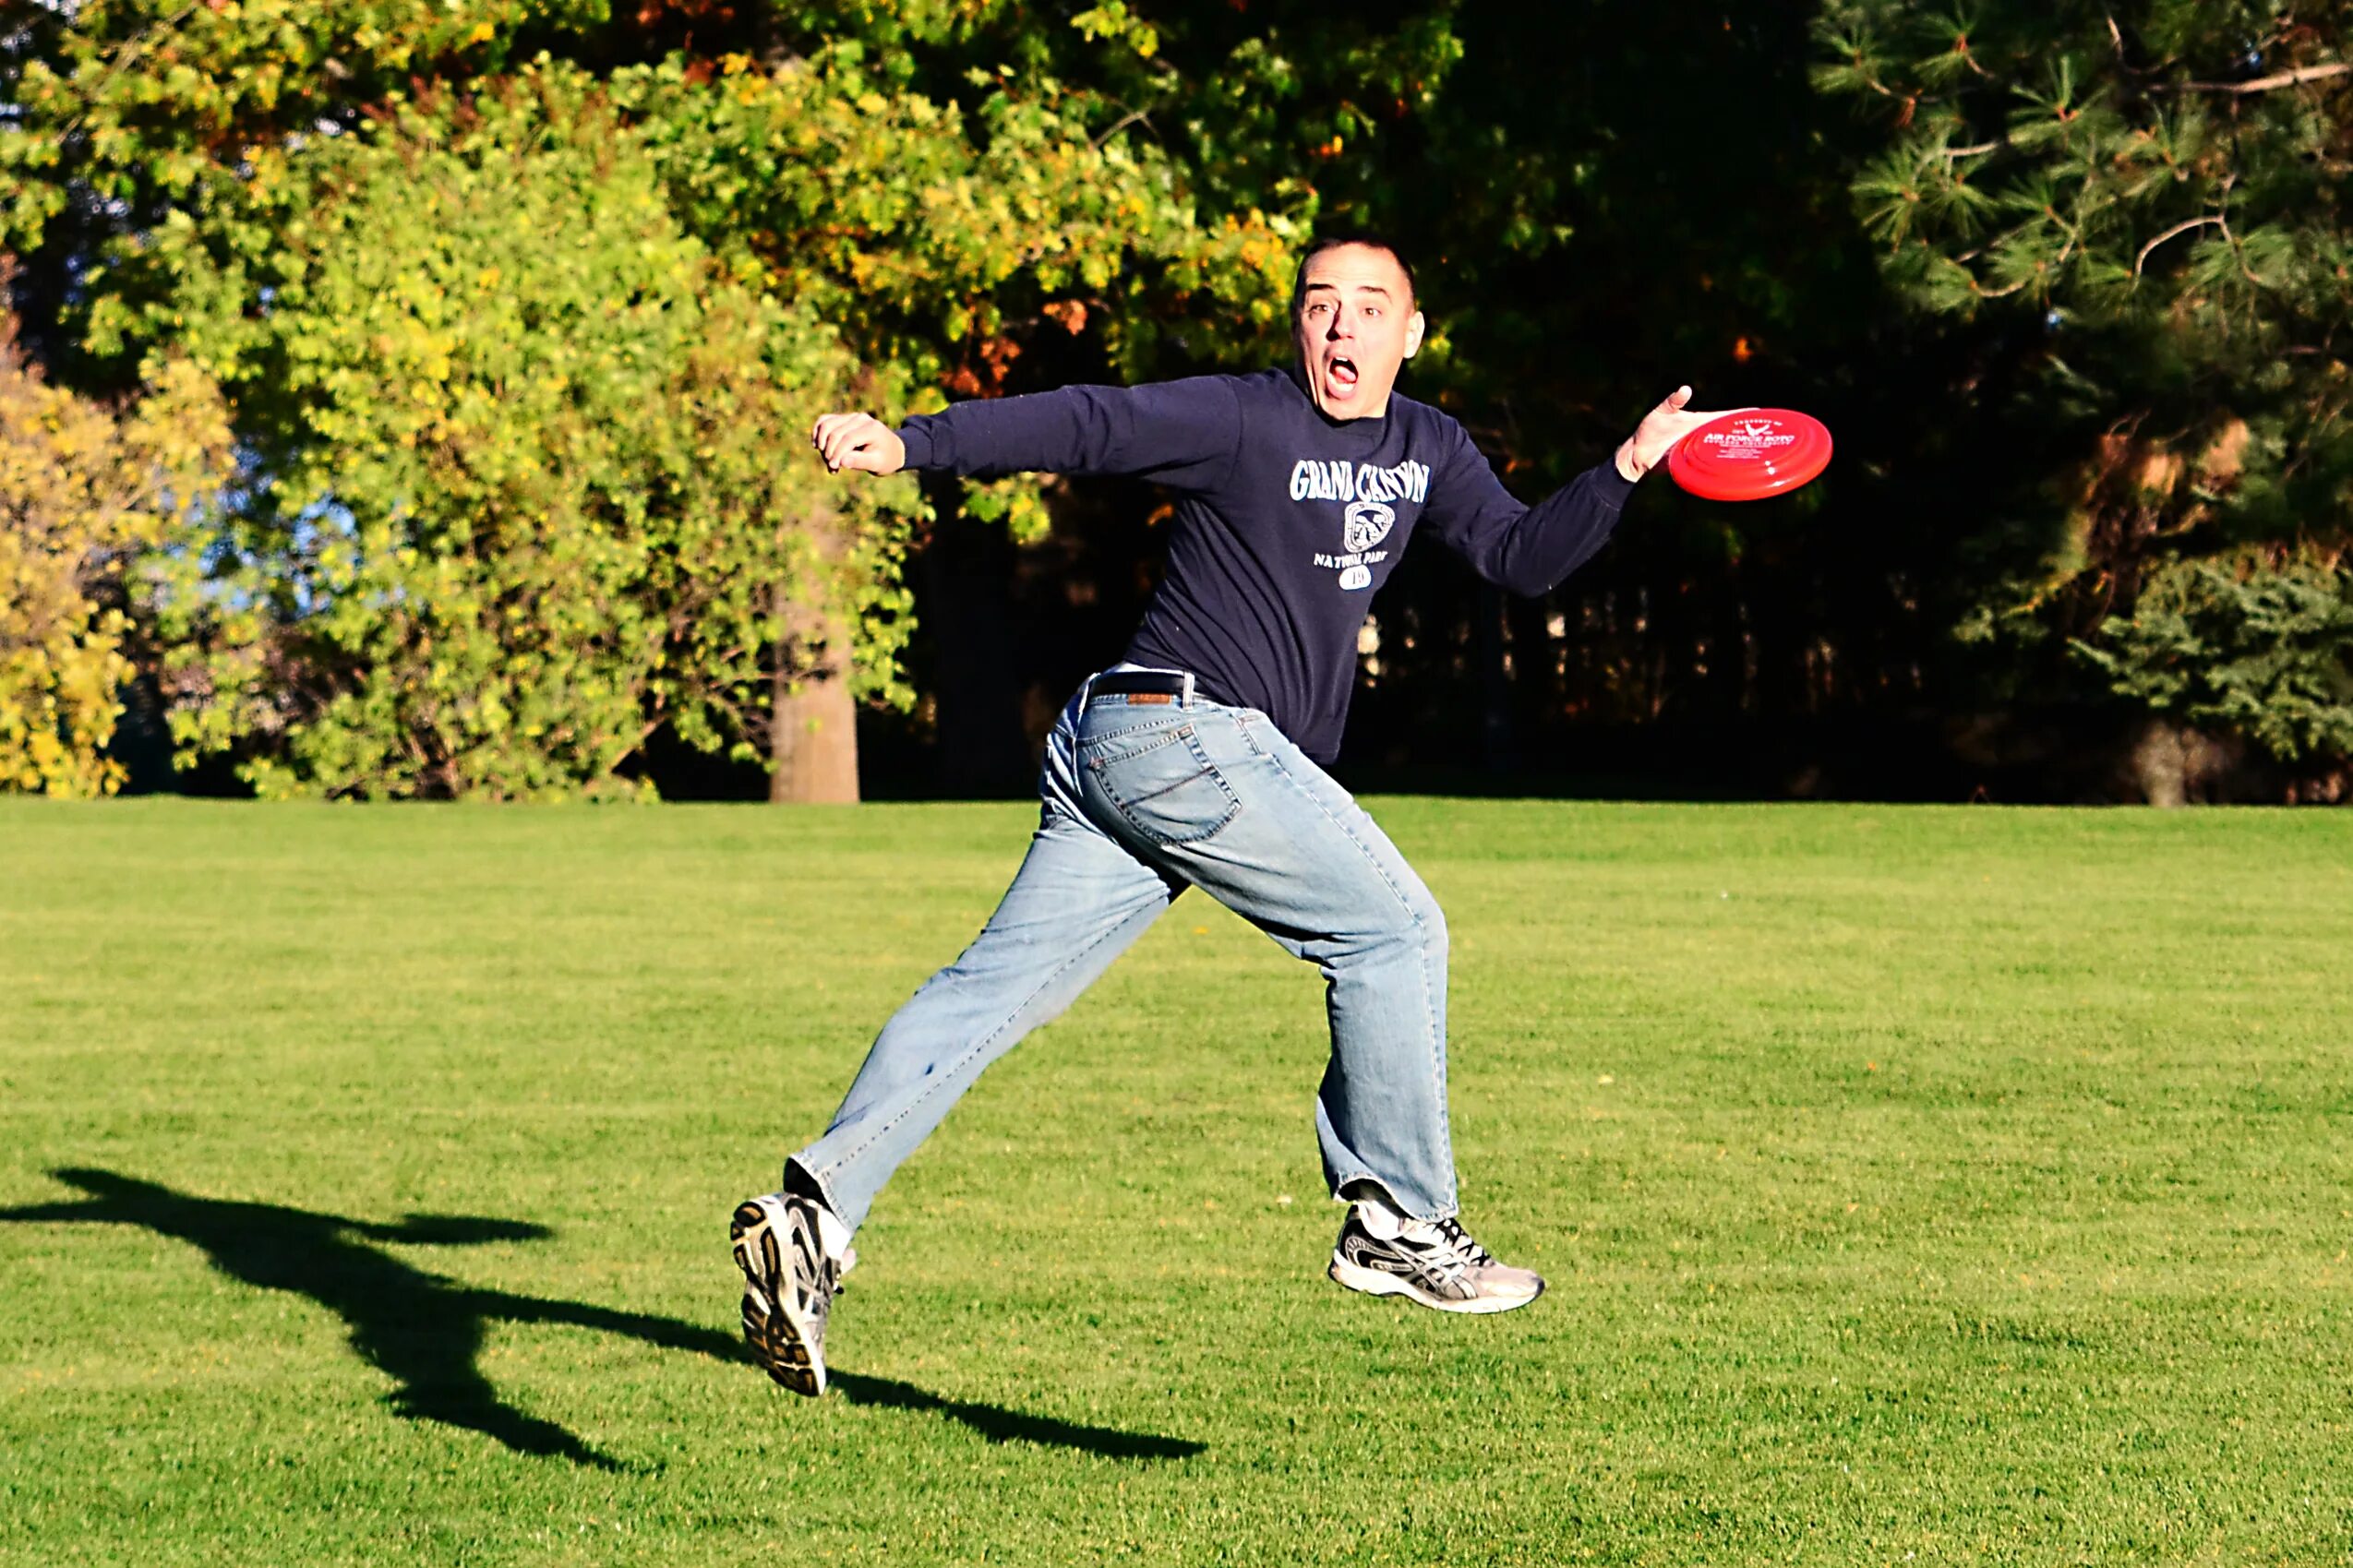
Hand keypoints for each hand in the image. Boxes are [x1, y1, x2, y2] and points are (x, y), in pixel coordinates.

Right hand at [811, 412, 905, 475]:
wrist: (892, 450)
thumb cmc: (886, 459)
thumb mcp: (877, 464)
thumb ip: (860, 462)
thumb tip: (841, 461)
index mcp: (872, 428)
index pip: (848, 439)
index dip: (837, 453)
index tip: (833, 467)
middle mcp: (861, 418)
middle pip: (835, 432)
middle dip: (829, 452)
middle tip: (832, 468)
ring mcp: (852, 416)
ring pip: (826, 424)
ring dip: (822, 443)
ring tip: (827, 460)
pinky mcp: (844, 418)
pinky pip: (825, 421)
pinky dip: (818, 432)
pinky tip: (818, 446)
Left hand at [1614, 385, 1746, 481]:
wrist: (1637, 455)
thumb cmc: (1649, 432)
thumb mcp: (1661, 413)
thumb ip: (1673, 402)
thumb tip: (1685, 388)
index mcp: (1699, 422)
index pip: (1724, 417)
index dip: (1740, 415)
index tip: (1759, 412)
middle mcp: (1703, 436)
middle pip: (1728, 434)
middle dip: (1746, 433)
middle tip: (1767, 433)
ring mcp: (1699, 451)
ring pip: (1722, 450)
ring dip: (1737, 449)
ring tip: (1758, 450)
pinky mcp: (1694, 464)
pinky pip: (1711, 464)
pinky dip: (1722, 465)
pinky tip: (1734, 467)